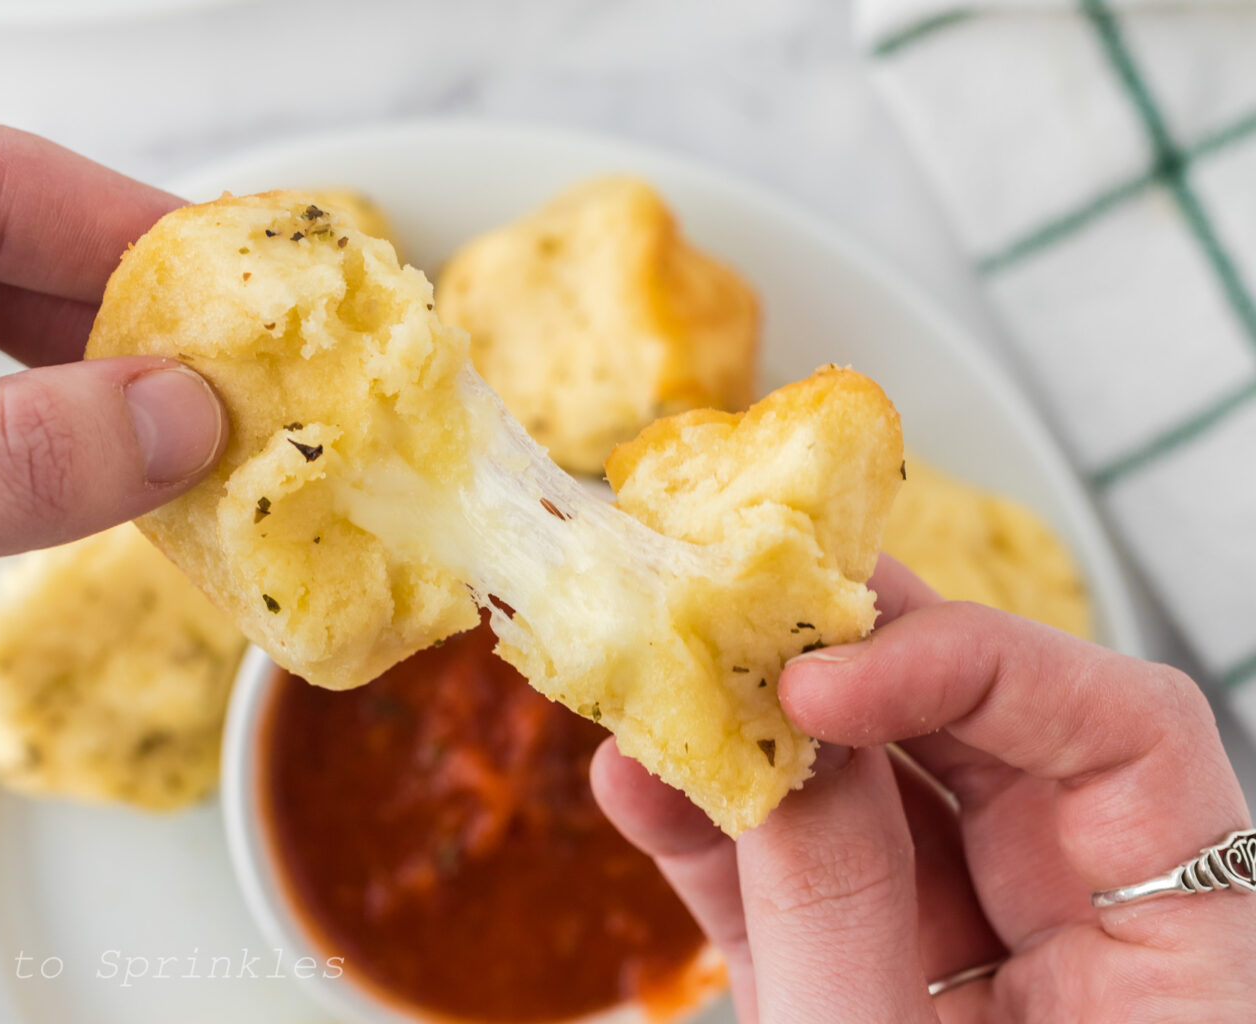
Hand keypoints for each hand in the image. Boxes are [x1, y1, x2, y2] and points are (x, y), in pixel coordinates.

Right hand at [592, 556, 1254, 1021]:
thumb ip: (843, 912)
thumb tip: (780, 742)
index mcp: (1183, 953)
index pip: (1117, 731)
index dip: (975, 662)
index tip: (830, 669)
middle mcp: (1086, 930)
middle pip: (980, 736)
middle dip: (846, 666)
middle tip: (733, 608)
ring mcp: (969, 955)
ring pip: (870, 800)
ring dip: (755, 740)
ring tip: (655, 684)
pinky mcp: (868, 981)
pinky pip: (797, 882)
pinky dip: (715, 835)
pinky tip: (636, 784)